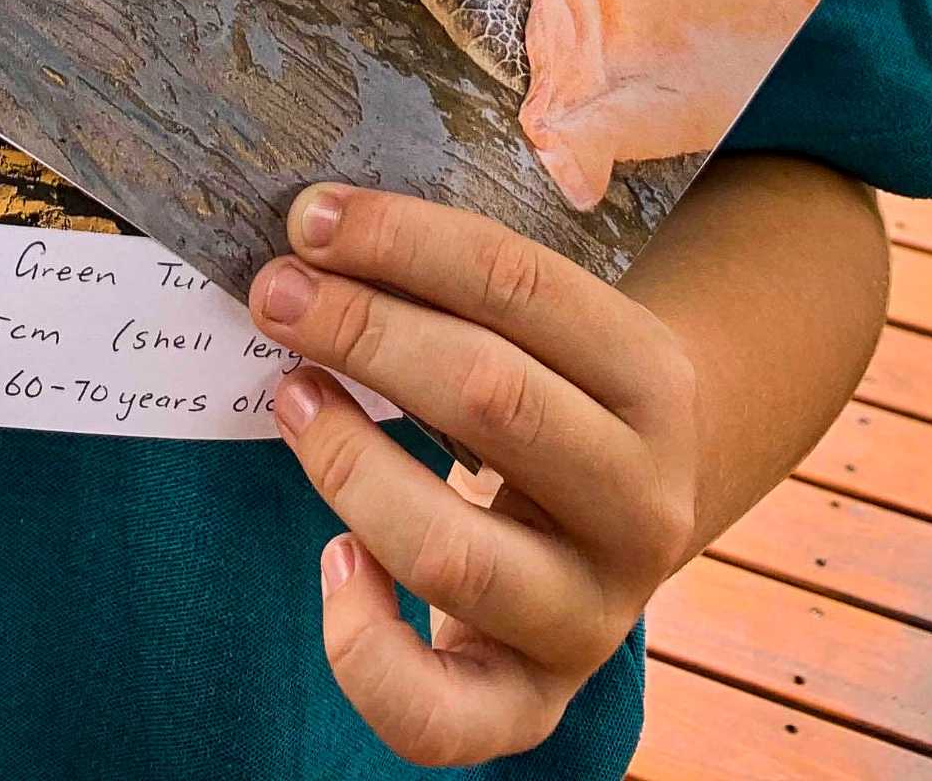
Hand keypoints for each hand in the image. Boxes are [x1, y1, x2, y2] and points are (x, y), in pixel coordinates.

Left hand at [251, 186, 698, 768]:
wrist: (624, 521)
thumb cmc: (548, 394)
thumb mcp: (543, 332)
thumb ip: (452, 287)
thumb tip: (311, 234)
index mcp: (655, 381)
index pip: (518, 284)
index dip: (401, 241)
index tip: (308, 218)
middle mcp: (644, 504)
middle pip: (490, 399)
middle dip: (363, 331)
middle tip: (276, 294)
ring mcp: (592, 615)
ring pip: (452, 550)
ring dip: (348, 463)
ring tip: (292, 398)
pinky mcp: (533, 703)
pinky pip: (435, 713)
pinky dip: (363, 645)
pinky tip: (335, 561)